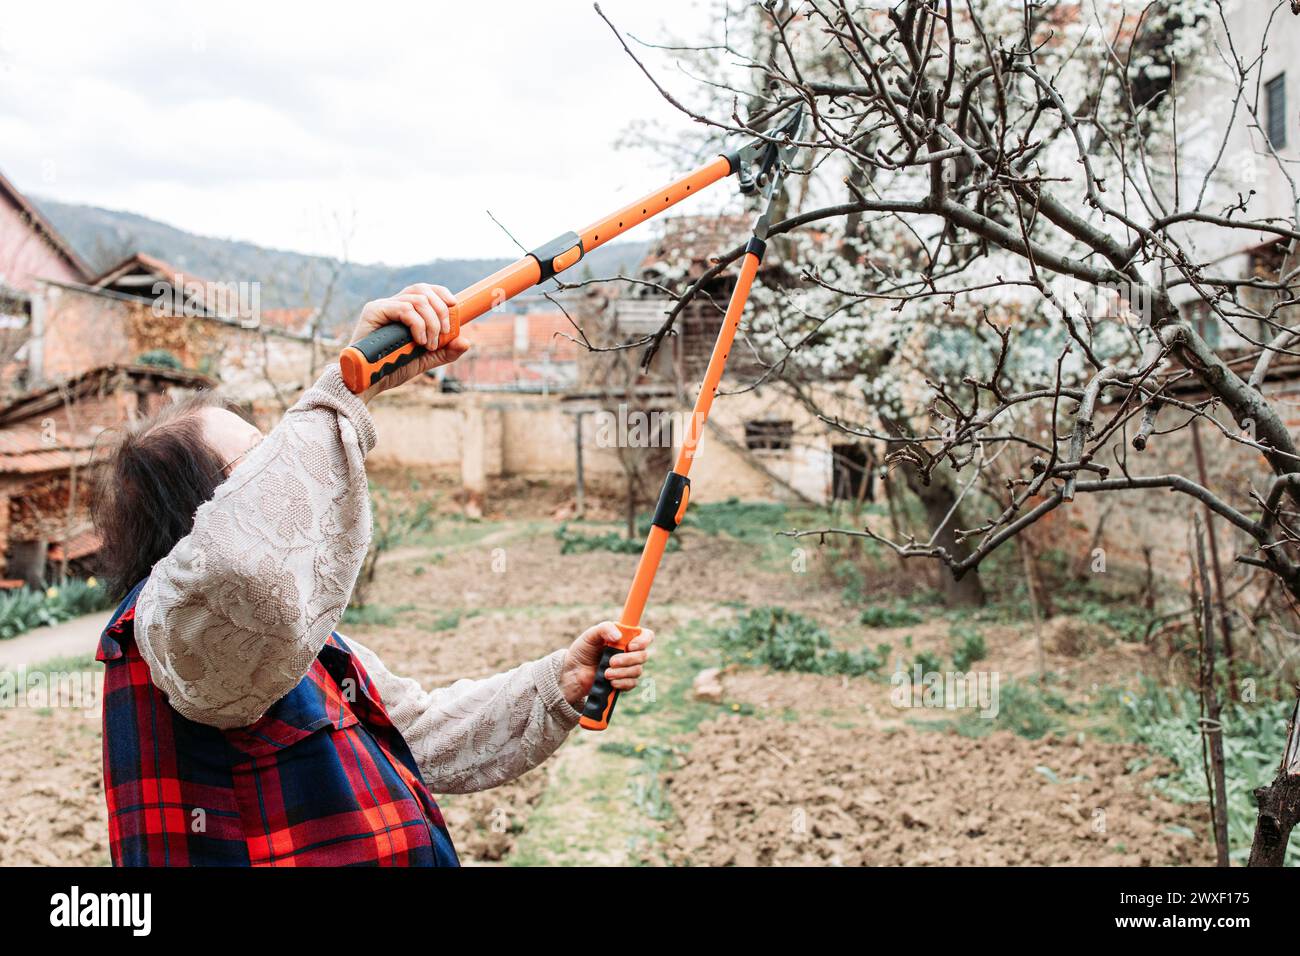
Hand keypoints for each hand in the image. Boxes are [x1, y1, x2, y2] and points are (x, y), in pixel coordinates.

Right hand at [351, 284, 470, 401]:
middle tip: (445, 333)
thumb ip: (445, 351)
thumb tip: (466, 342)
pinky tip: (419, 341)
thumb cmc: (393, 369)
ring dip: (431, 323)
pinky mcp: (374, 311)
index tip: (455, 306)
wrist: (370, 383)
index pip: (425, 290)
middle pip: (423, 290)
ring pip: (417, 300)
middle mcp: (393, 304)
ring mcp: (383, 306)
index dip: (442, 293)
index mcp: (405, 311)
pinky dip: (418, 324)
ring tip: (430, 345)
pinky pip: (405, 309)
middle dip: (441, 310)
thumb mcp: (425, 360)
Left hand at [559, 622, 654, 708]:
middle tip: (611, 661)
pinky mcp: (625, 682)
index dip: (643, 641)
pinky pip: (632, 683)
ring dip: (622, 672)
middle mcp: (630, 652)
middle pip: (643, 655)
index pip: (646, 636)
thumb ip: (605, 628)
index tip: (630, 646)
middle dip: (627, 659)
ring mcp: (628, 668)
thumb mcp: (591, 635)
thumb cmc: (583, 650)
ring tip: (605, 673)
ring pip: (638, 670)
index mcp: (626, 638)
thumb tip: (619, 636)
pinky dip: (622, 683)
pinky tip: (611, 682)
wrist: (574, 672)